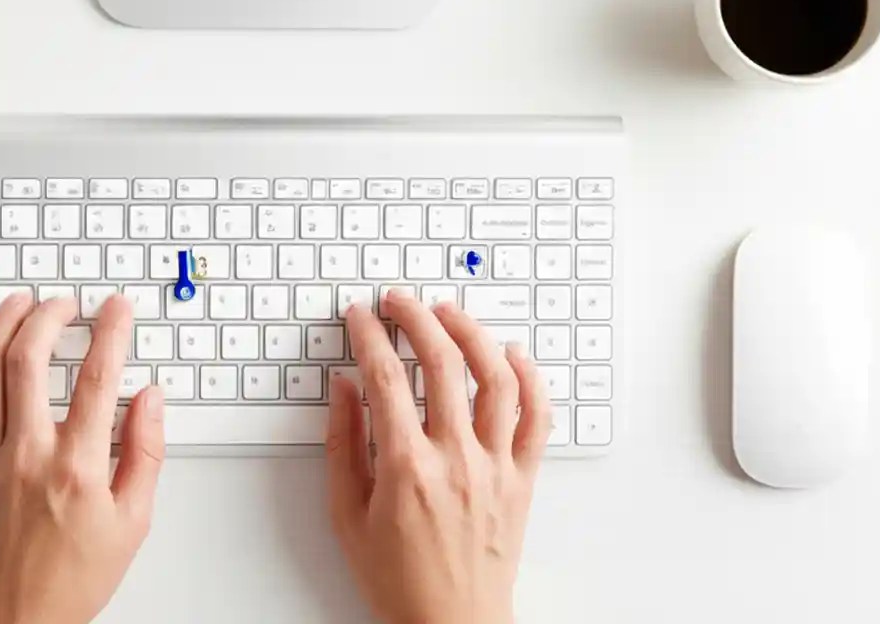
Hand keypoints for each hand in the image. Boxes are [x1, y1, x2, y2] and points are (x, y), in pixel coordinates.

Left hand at [0, 294, 164, 623]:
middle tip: (66, 302)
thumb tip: (150, 401)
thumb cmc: (72, 579)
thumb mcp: (133, 521)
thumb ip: (145, 452)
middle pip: (30, 358)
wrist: (13, 619)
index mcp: (77, 465)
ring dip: (3, 326)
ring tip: (20, 305)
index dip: (111, 330)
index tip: (117, 309)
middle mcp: (29, 453)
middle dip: (49, 315)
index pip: (99, 376)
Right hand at [326, 291, 550, 623]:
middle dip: (415, 317)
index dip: (369, 335)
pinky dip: (530, 377)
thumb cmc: (397, 579)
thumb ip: (343, 444)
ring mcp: (495, 466)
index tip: (360, 316)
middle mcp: (456, 459)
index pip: (387, 377)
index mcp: (406, 468)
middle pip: (442, 362)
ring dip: (471, 333)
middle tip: (398, 301)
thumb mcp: (346, 514)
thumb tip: (344, 388)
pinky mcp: (522, 478)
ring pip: (495, 378)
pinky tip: (511, 353)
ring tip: (449, 312)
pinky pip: (537, 417)